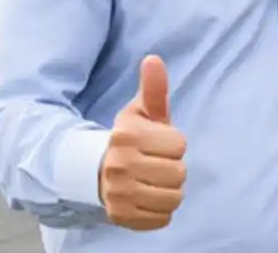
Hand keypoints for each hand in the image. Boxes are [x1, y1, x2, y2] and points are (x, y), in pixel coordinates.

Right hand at [99, 55, 186, 230]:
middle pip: (179, 174)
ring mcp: (118, 193)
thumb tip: (153, 59)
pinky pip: (162, 219)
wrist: (97, 171)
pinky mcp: (120, 216)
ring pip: (174, 198)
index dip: (174, 144)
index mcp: (127, 135)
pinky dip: (160, 211)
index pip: (179, 145)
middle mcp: (119, 165)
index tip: (158, 143)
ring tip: (153, 181)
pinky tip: (147, 197)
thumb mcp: (142, 112)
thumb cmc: (131, 138)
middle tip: (156, 164)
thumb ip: (153, 88)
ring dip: (170, 191)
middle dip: (174, 169)